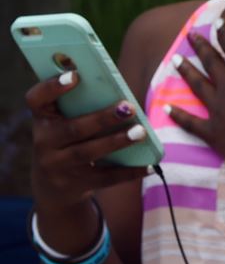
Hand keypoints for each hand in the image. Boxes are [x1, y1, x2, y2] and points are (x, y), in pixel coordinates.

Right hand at [27, 71, 148, 221]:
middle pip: (74, 129)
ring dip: (117, 142)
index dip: (52, 87)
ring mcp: (57, 166)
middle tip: (129, 107)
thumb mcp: (64, 124)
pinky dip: (128, 172)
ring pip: (88, 153)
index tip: (76, 75)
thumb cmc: (67, 142)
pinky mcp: (74, 185)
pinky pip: (104, 178)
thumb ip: (81, 105)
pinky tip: (148, 166)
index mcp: (43, 120)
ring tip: (141, 132)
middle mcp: (44, 143)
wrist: (52, 188)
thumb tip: (119, 89)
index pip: (36, 99)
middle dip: (103, 118)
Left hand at [167, 24, 224, 173]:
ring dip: (187, 72)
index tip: (218, 22)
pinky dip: (178, 115)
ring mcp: (217, 109)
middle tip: (191, 34)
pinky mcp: (212, 131)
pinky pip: (191, 122)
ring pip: (198, 86)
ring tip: (175, 60)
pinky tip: (166, 107)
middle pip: (212, 62)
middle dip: (202, 46)